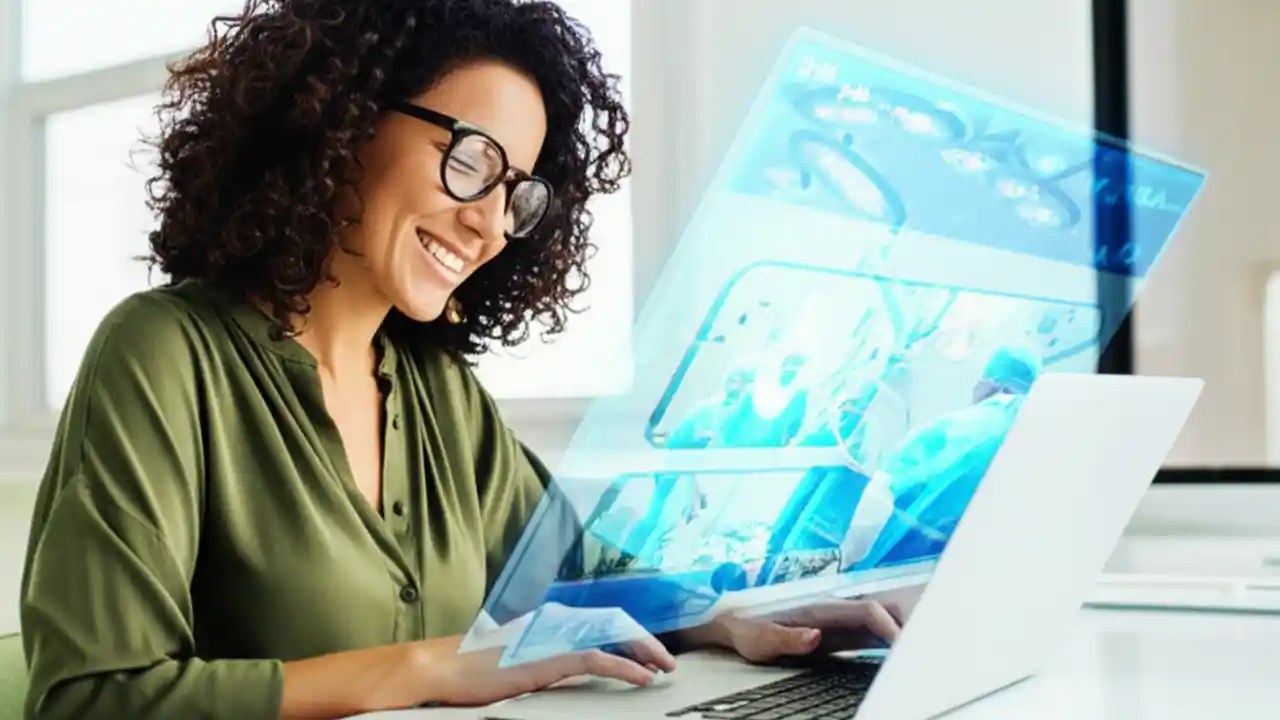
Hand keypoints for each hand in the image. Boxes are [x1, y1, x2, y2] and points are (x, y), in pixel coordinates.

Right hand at [418, 632, 677, 706]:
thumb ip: (545, 653)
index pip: (602, 620)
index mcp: (550, 618)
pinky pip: (600, 657)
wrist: (446, 667)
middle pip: (615, 622)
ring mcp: (554, 634)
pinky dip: (626, 666)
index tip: (648, 652)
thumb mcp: (518, 655)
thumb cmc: (475, 666)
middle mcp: (557, 619)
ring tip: (663, 668)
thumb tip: (567, 662)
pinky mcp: (550, 655)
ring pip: (614, 635)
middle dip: (644, 640)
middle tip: (665, 661)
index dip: (630, 634)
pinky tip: (643, 677)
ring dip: (644, 651)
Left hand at [689, 599, 901, 664]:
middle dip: (905, 625)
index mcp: (820, 609)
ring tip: (917, 654)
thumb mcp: (761, 639)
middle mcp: (833, 611)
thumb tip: (815, 636)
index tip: (903, 647)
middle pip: (881, 611)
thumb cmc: (748, 630)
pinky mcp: (836, 633)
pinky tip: (897, 656)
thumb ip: (787, 638)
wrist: (734, 623)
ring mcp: (837, 621)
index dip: (889, 626)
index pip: (868, 611)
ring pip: (879, 620)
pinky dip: (888, 642)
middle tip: (921, 651)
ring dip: (899, 633)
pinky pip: (869, 634)